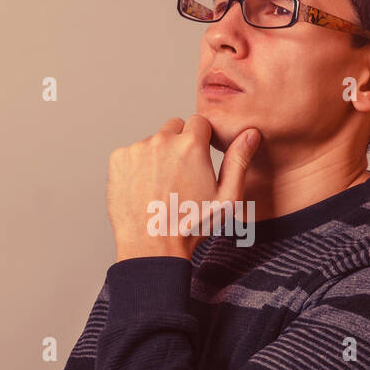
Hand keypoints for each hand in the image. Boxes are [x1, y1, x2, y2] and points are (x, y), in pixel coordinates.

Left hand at [106, 114, 260, 261]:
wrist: (152, 247)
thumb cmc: (191, 226)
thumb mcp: (227, 197)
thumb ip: (239, 161)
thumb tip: (251, 134)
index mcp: (191, 145)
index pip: (199, 122)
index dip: (202, 140)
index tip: (199, 159)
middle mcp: (162, 140)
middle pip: (174, 127)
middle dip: (179, 143)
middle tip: (180, 175)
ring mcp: (137, 149)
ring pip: (153, 142)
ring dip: (158, 156)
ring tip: (161, 187)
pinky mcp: (118, 159)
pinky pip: (132, 153)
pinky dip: (137, 165)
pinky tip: (144, 189)